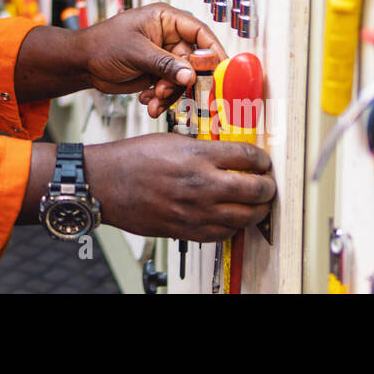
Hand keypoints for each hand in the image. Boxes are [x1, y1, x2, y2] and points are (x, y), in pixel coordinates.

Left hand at [78, 2, 226, 116]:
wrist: (82, 64)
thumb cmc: (102, 44)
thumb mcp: (135, 52)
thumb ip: (164, 64)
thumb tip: (190, 75)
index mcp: (165, 19)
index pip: (199, 32)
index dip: (213, 50)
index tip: (221, 69)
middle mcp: (168, 38)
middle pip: (194, 60)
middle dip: (184, 80)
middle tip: (173, 91)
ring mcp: (164, 57)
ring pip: (183, 79)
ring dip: (171, 94)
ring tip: (154, 99)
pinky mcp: (157, 74)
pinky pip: (171, 89)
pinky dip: (162, 99)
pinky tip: (148, 102)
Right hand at [88, 134, 274, 241]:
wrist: (106, 183)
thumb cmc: (133, 159)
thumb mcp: (172, 140)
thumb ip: (204, 150)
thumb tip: (230, 158)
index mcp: (198, 155)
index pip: (249, 157)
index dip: (263, 160)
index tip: (263, 163)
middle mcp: (201, 184)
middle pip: (256, 190)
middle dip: (267, 187)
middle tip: (266, 184)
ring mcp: (196, 211)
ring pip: (246, 216)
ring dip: (256, 210)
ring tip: (255, 203)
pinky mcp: (188, 230)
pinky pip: (224, 233)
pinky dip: (234, 226)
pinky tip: (231, 217)